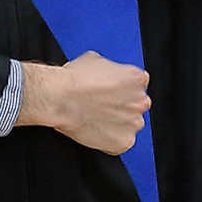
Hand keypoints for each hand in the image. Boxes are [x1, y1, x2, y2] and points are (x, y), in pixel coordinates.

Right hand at [18, 51, 149, 154]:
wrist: (60, 99)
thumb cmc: (75, 79)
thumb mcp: (96, 59)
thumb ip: (112, 70)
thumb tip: (108, 75)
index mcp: (137, 78)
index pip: (138, 83)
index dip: (123, 86)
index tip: (113, 89)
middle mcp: (140, 101)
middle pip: (137, 103)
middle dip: (124, 104)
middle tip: (104, 103)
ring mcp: (134, 123)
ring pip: (131, 123)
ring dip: (119, 121)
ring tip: (98, 116)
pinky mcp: (124, 142)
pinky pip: (122, 141)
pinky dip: (111, 137)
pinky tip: (97, 128)